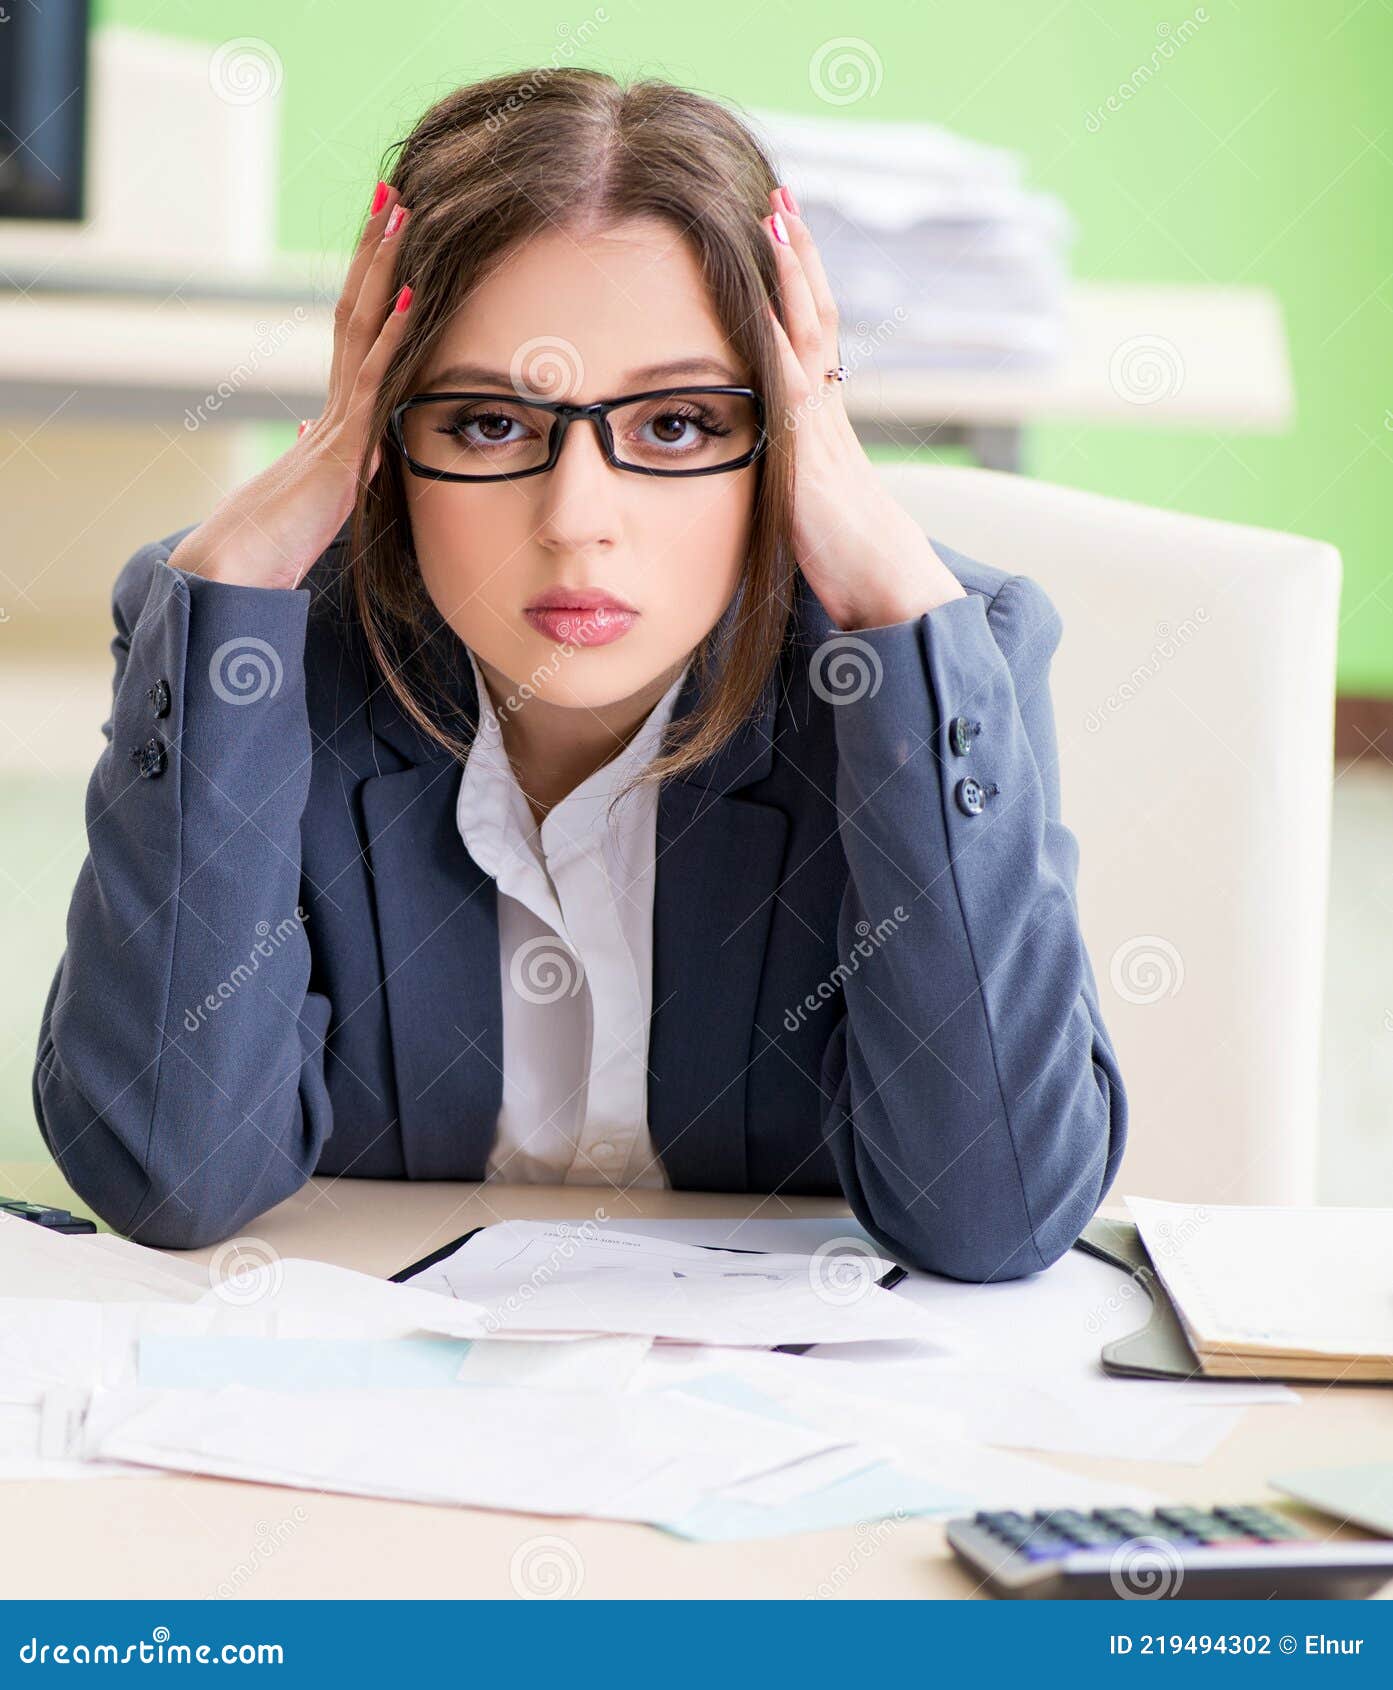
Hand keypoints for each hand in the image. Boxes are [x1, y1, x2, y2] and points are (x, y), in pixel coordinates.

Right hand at [167, 183, 414, 590]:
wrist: (245, 562)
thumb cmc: (281, 532)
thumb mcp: (320, 486)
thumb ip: (325, 452)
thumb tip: (315, 426)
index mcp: (334, 411)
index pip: (355, 328)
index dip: (372, 279)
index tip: (388, 230)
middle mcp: (334, 401)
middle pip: (355, 306)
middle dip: (375, 250)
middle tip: (392, 192)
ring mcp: (338, 418)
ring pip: (361, 326)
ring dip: (384, 270)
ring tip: (403, 215)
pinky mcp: (345, 445)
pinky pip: (372, 380)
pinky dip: (393, 338)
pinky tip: (412, 299)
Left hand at [762, 185, 965, 631]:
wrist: (890, 592)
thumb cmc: (850, 563)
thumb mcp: (806, 507)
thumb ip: (786, 478)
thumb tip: (763, 472)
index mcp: (825, 424)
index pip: (812, 338)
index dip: (797, 288)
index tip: (780, 237)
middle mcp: (828, 412)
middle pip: (816, 315)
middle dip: (798, 255)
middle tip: (784, 196)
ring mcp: (822, 427)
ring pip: (810, 331)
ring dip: (793, 272)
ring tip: (778, 215)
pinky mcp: (811, 452)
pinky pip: (793, 379)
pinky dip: (779, 333)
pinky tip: (764, 295)